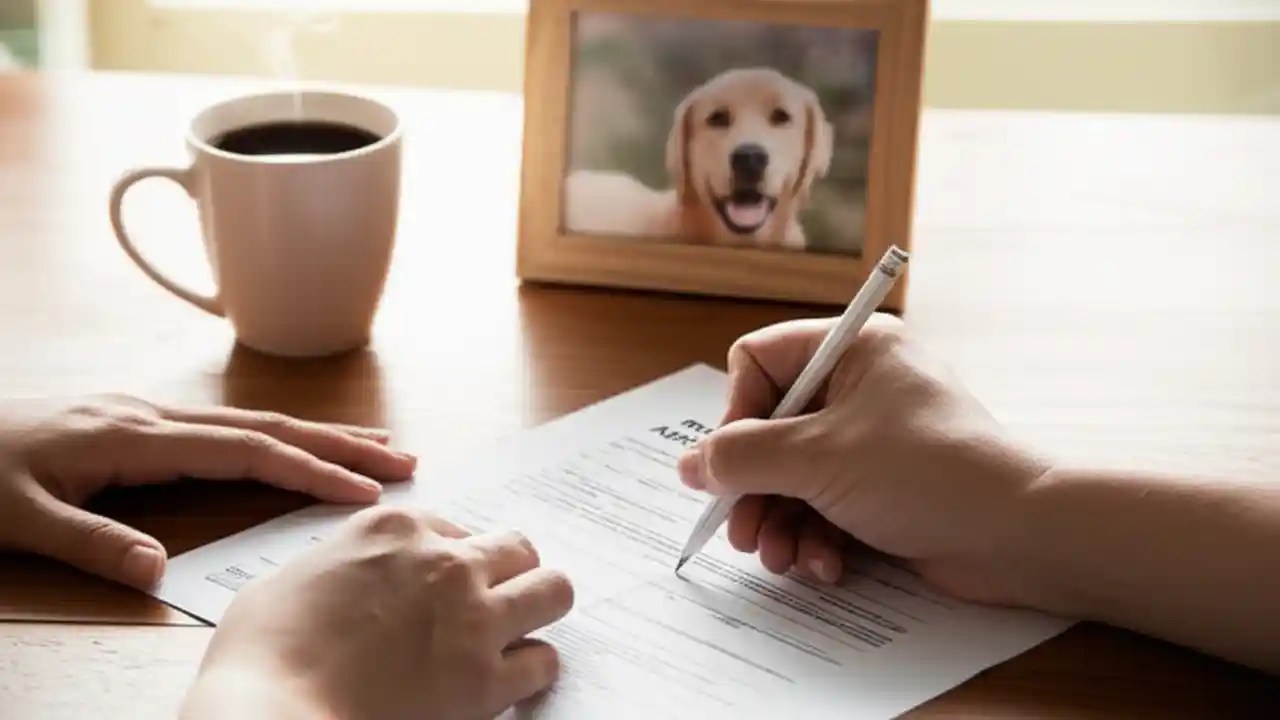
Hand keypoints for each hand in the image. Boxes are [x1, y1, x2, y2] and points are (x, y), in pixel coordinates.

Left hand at [0, 394, 415, 588]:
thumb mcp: (16, 518)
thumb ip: (88, 541)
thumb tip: (157, 570)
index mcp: (134, 438)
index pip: (246, 452)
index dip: (310, 470)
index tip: (365, 491)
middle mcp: (153, 417)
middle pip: (268, 426)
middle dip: (341, 442)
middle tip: (406, 460)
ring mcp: (148, 413)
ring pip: (254, 419)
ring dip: (320, 432)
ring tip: (377, 444)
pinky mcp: (140, 421)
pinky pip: (231, 425)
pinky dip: (281, 434)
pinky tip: (298, 441)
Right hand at [183, 507, 574, 719]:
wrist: (270, 711)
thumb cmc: (262, 652)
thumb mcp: (294, 574)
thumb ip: (345, 560)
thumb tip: (357, 576)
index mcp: (396, 529)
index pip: (457, 529)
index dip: (452, 561)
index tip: (440, 588)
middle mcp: (445, 563)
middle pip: (518, 548)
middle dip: (509, 573)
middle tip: (490, 603)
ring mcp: (472, 619)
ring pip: (554, 590)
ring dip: (537, 609)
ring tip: (516, 632)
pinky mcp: (485, 680)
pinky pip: (542, 663)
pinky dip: (529, 672)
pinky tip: (505, 681)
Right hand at [678, 315, 1050, 604]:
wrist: (1019, 535)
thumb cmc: (927, 473)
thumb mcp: (817, 459)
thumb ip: (742, 458)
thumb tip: (690, 465)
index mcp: (852, 348)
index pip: (759, 363)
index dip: (736, 416)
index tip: (731, 465)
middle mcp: (861, 386)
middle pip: (771, 429)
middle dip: (755, 488)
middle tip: (743, 533)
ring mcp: (873, 439)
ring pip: (794, 475)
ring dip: (782, 522)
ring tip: (783, 559)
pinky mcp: (885, 487)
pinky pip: (827, 504)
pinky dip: (818, 536)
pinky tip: (825, 565)